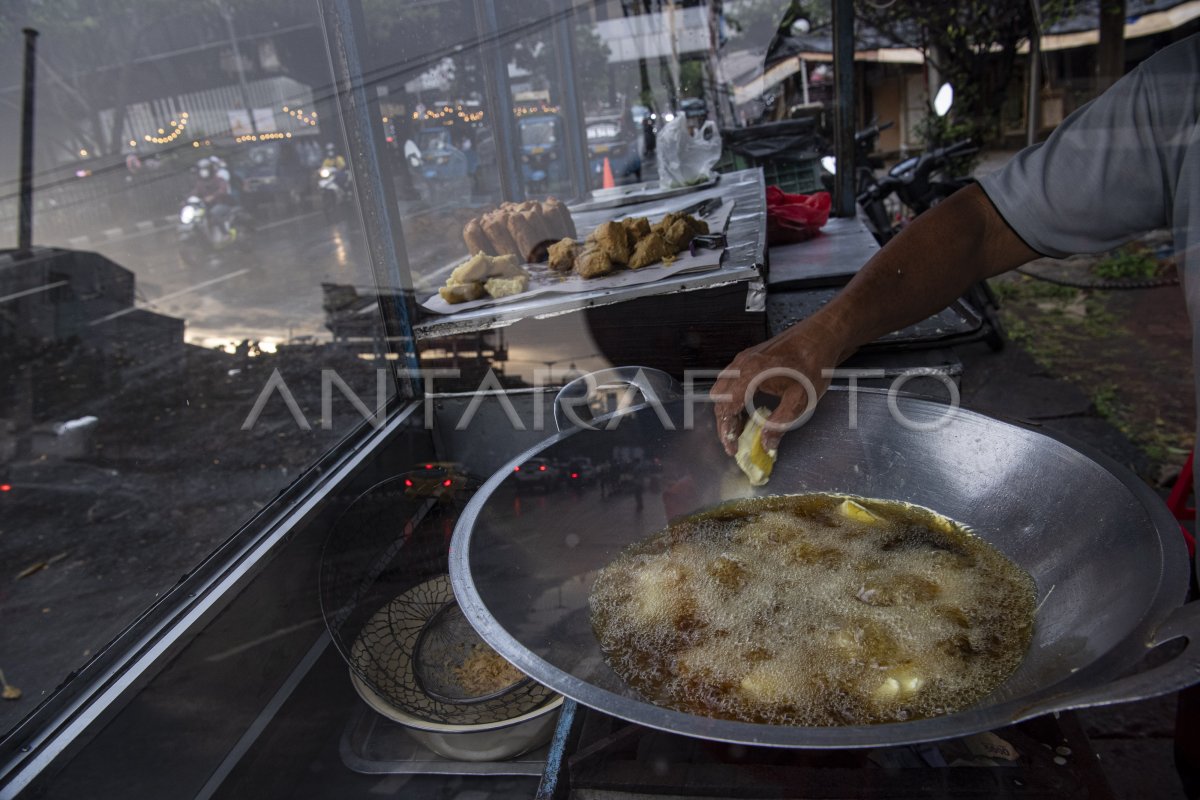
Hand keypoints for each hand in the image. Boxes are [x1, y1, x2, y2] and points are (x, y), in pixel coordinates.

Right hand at [711, 316, 847, 455]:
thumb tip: (766, 444)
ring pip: (721, 389)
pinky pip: (730, 380)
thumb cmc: (812, 364)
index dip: (727, 431)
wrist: (820, 337)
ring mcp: (743, 358)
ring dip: (727, 410)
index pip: (726, 408)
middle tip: (735, 441)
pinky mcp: (748, 357)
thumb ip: (780, 424)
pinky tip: (746, 408)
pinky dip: (732, 398)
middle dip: (725, 423)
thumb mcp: (800, 401)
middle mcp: (741, 364)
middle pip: (719, 399)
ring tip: (740, 427)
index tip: (732, 448)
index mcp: (751, 374)